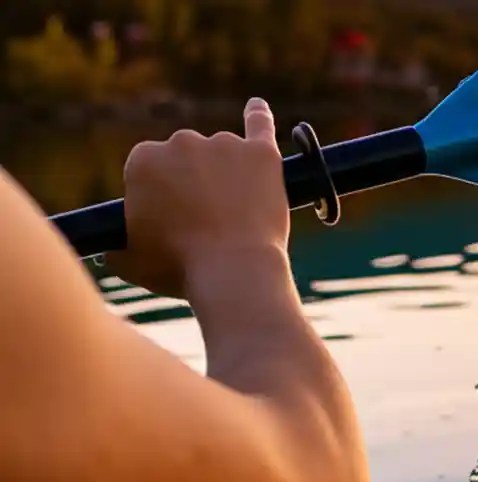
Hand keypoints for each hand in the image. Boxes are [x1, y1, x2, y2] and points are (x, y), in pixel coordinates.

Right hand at [109, 98, 289, 297]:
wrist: (234, 271)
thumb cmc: (180, 268)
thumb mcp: (131, 262)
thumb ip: (116, 247)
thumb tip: (110, 250)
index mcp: (143, 160)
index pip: (152, 171)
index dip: (164, 199)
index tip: (175, 223)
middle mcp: (182, 142)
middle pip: (188, 159)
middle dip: (195, 185)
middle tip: (208, 223)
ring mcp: (224, 144)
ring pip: (224, 154)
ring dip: (227, 174)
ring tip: (236, 214)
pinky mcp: (262, 153)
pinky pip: (259, 125)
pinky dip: (258, 116)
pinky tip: (257, 108)